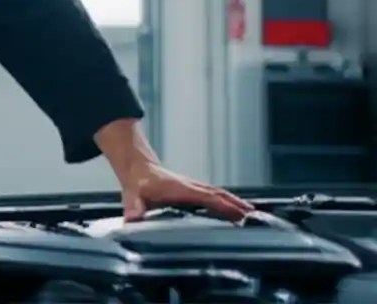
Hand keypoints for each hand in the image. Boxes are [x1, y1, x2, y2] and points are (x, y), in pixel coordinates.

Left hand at [118, 160, 254, 221]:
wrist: (138, 167)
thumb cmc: (138, 181)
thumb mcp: (133, 195)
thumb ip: (134, 207)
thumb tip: (134, 218)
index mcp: (180, 188)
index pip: (207, 196)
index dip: (223, 204)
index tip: (239, 212)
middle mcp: (190, 186)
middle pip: (219, 194)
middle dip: (236, 203)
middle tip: (253, 215)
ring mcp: (193, 186)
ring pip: (218, 193)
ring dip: (234, 201)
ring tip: (250, 213)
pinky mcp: (192, 189)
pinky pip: (213, 194)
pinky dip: (226, 200)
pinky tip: (233, 208)